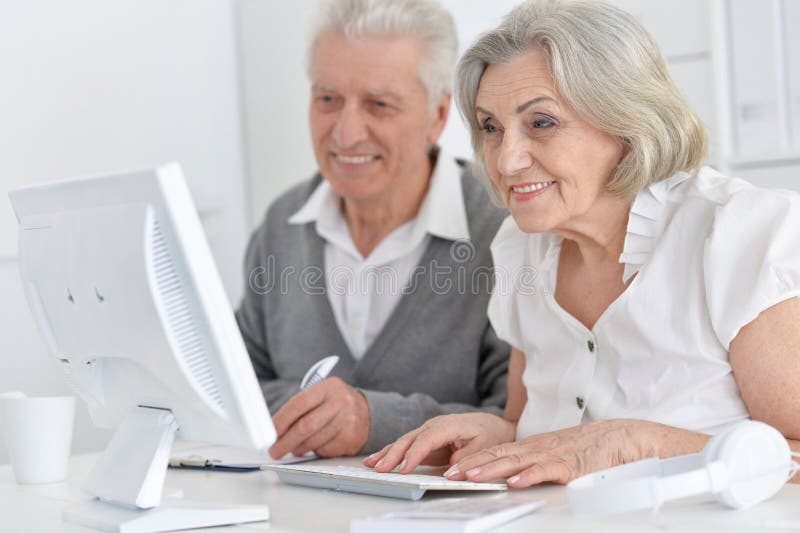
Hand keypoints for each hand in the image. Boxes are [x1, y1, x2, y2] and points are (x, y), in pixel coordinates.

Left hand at [268, 377, 369, 458]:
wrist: (367, 412)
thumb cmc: (335, 404)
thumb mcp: (320, 396)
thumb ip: (299, 408)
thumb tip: (275, 430)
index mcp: (329, 386)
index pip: (299, 403)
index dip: (281, 420)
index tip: (270, 433)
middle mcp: (341, 402)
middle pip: (306, 426)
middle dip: (286, 441)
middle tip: (274, 450)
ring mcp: (349, 420)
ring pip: (314, 441)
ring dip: (298, 448)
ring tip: (293, 448)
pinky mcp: (352, 438)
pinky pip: (325, 450)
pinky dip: (315, 451)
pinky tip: (314, 446)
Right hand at [362, 413, 515, 473]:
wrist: (493, 425)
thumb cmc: (490, 434)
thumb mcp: (485, 446)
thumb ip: (466, 457)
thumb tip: (450, 468)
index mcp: (449, 425)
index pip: (427, 439)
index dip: (414, 454)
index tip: (403, 469)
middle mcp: (435, 425)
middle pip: (410, 439)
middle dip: (393, 454)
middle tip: (380, 469)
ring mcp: (428, 431)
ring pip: (404, 442)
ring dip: (387, 453)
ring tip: (370, 465)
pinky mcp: (425, 439)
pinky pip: (406, 446)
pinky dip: (391, 453)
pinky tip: (377, 460)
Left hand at [445, 419, 657, 486]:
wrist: (626, 437)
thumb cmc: (594, 448)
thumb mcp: (560, 454)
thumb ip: (538, 463)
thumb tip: (515, 477)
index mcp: (535, 446)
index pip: (498, 451)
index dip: (474, 460)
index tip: (452, 469)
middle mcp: (540, 447)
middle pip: (500, 455)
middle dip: (472, 465)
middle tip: (449, 475)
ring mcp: (555, 455)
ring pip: (517, 461)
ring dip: (491, 469)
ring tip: (470, 476)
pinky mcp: (572, 465)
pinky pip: (547, 470)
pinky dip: (529, 476)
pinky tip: (514, 482)